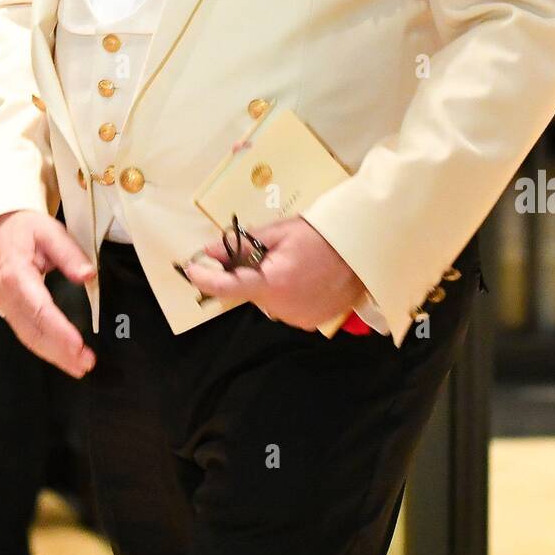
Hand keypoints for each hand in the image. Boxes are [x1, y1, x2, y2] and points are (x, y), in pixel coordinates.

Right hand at [0, 209, 97, 378]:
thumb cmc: (24, 228)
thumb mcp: (49, 230)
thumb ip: (69, 253)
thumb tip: (87, 275)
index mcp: (15, 273)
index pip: (39, 309)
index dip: (59, 330)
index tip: (78, 344)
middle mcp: (6, 294)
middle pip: (33, 330)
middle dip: (59, 351)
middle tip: (85, 364)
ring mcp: (4, 304)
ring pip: (28, 336)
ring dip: (54, 354)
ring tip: (79, 365)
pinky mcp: (9, 309)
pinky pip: (26, 332)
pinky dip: (45, 347)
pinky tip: (62, 355)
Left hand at [183, 215, 365, 330]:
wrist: (364, 252)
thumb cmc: (322, 235)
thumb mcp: (279, 231)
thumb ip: (241, 243)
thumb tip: (207, 250)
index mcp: (273, 283)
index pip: (227, 287)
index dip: (204, 278)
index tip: (190, 269)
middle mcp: (283, 308)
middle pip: (249, 292)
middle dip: (249, 273)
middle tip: (266, 252)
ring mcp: (298, 319)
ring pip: (267, 300)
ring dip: (269, 284)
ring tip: (293, 263)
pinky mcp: (310, 323)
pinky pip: (285, 308)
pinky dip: (286, 294)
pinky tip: (303, 277)